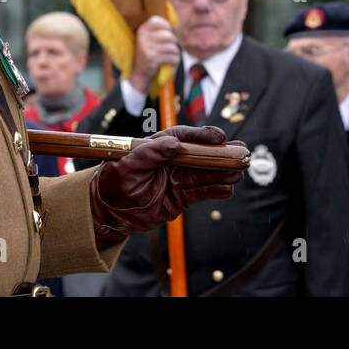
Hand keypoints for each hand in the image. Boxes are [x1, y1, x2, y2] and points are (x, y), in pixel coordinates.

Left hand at [89, 125, 243, 245]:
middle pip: (199, 154)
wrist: (107, 212)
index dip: (201, 135)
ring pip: (204, 174)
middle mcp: (170, 161)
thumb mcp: (126, 166)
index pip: (182, 137)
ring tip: (239, 172)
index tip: (218, 137)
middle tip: (242, 151)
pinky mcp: (179, 198)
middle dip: (220, 153)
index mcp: (157, 146)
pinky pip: (200, 193)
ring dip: (222, 173)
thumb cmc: (112, 183)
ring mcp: (176, 179)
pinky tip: (228, 189)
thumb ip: (149, 154)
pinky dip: (215, 191)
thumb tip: (173, 143)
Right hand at [128, 16, 179, 93]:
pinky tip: (170, 62)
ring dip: (175, 53)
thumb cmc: (149, 53)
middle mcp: (143, 38)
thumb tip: (177, 25)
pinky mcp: (153, 59)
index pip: (157, 20)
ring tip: (170, 55)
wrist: (139, 72)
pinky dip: (174, 60)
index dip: (167, 26)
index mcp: (142, 30)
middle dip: (174, 42)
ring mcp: (147, 48)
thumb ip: (160, 30)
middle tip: (171, 47)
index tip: (169, 32)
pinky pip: (172, 57)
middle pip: (168, 35)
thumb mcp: (149, 39)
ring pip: (173, 47)